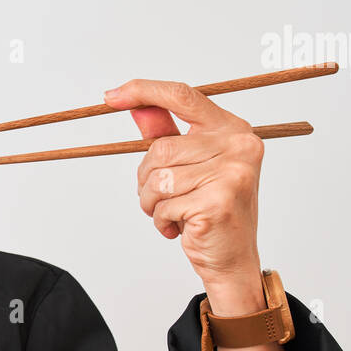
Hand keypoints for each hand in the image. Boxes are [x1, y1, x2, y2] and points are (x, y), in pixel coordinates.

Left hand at [102, 79, 263, 289]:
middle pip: (160, 148)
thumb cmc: (209, 211)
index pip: (182, 96)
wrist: (232, 260)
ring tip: (173, 214)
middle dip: (147, 178)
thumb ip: (165, 134)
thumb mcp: (188, 167)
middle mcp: (239, 145)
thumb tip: (136, 106)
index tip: (110, 97)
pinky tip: (181, 228)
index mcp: (233, 128)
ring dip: (153, 203)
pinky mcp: (220, 200)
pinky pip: (164, 205)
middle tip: (163, 199)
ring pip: (158, 178)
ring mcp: (233, 172)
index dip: (143, 91)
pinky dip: (162, 221)